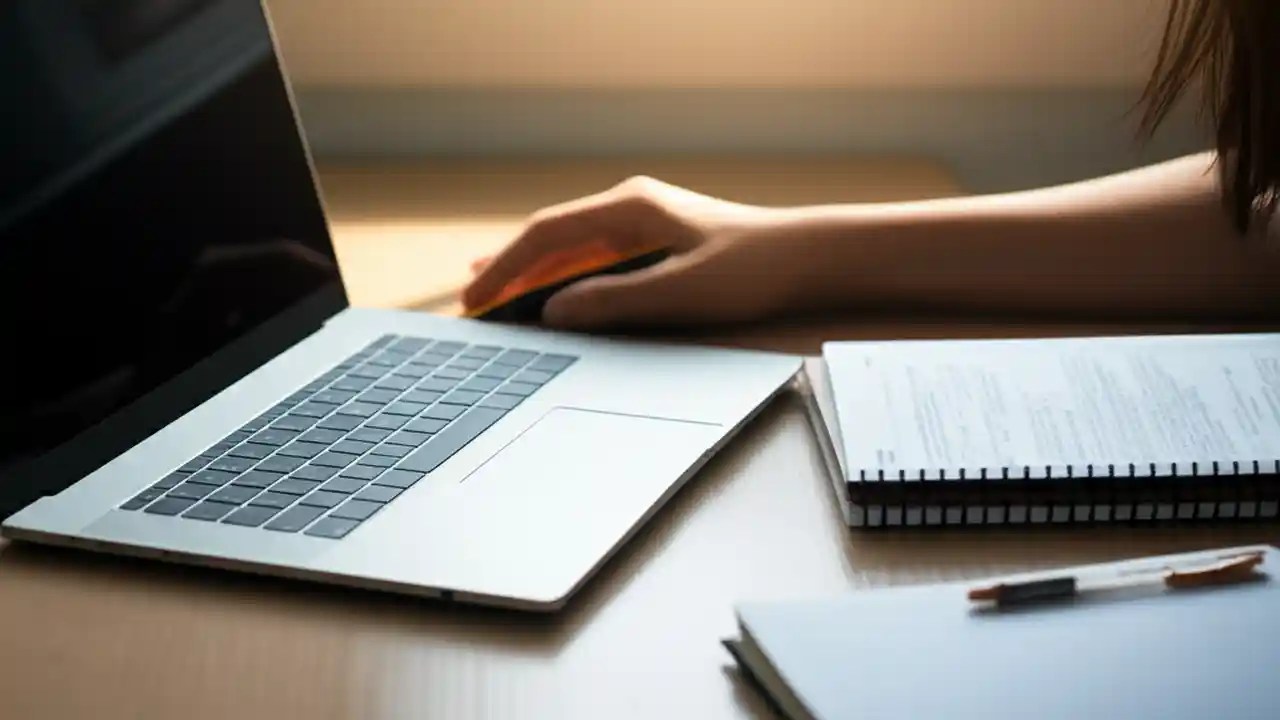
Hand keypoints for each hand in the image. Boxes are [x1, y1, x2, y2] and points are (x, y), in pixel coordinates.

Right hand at [463, 176, 796, 329]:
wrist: (807, 257)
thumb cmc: (751, 269)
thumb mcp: (679, 292)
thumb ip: (614, 301)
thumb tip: (553, 311)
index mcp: (630, 207)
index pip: (545, 233)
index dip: (505, 267)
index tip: (474, 298)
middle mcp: (630, 207)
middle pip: (551, 236)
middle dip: (509, 268)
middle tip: (470, 301)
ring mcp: (642, 222)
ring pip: (570, 246)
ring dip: (532, 273)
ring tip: (491, 293)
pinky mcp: (656, 241)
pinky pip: (594, 257)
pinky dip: (563, 276)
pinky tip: (549, 292)